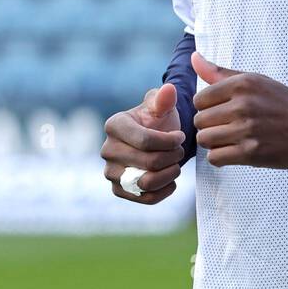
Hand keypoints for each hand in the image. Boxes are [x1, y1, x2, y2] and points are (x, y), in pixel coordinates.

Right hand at [101, 83, 185, 203]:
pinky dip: (164, 190)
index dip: (170, 141)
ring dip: (170, 174)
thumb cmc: (157, 122)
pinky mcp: (119, 191)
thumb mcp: (161, 108)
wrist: (154, 142)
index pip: (146, 140)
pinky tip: (171, 179)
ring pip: (147, 182)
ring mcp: (110, 173)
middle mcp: (107, 150)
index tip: (181, 137)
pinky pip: (145, 198)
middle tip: (180, 151)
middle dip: (173, 157)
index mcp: (114, 125)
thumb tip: (169, 90)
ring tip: (177, 164)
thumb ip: (164, 99)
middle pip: (149, 161)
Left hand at [191, 52, 287, 168]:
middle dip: (209, 125)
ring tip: (229, 138)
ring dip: (213, 142)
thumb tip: (194, 58)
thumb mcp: (256, 80)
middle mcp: (243, 105)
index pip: (199, 99)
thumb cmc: (283, 103)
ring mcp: (246, 130)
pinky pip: (215, 158)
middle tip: (227, 126)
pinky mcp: (250, 152)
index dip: (207, 107)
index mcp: (242, 84)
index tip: (221, 110)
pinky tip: (233, 150)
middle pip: (200, 120)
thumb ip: (221, 73)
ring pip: (205, 140)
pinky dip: (221, 157)